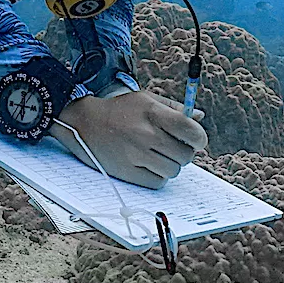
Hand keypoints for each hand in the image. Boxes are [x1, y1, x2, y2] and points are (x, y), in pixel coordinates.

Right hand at [53, 90, 205, 188]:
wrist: (84, 123)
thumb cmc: (120, 110)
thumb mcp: (147, 100)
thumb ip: (175, 108)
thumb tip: (199, 117)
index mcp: (153, 113)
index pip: (191, 131)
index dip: (198, 138)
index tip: (194, 140)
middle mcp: (145, 134)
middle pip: (185, 155)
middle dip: (184, 152)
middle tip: (173, 147)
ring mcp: (136, 155)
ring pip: (174, 171)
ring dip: (170, 165)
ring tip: (158, 155)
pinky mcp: (128, 172)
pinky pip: (158, 182)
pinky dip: (158, 176)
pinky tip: (149, 165)